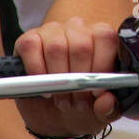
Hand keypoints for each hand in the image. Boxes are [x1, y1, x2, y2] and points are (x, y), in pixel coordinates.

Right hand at [14, 17, 120, 137]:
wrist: (53, 110)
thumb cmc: (81, 100)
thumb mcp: (99, 108)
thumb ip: (108, 107)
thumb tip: (106, 101)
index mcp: (102, 36)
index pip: (106, 39)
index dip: (102, 67)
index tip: (97, 92)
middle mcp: (79, 28)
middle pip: (81, 47)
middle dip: (78, 80)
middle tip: (75, 101)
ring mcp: (53, 30)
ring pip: (56, 48)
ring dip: (57, 79)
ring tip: (60, 98)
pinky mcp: (29, 37)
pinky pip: (32, 47)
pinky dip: (36, 71)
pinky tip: (42, 86)